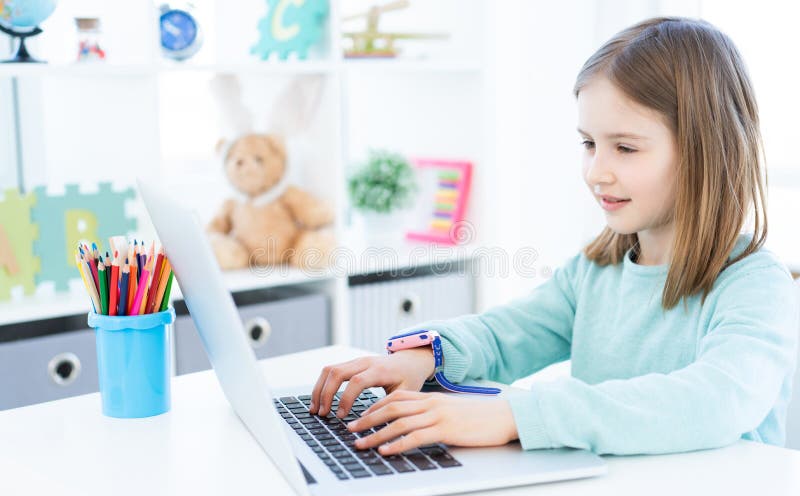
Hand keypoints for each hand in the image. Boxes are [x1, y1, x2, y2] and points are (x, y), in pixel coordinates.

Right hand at [309, 348, 434, 417]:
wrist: (410, 360)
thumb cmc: (409, 378)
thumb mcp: (405, 393)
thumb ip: (388, 405)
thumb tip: (367, 422)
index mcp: (380, 370)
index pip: (357, 381)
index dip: (345, 398)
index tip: (340, 416)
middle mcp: (365, 362)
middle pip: (337, 372)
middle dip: (325, 394)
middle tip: (322, 414)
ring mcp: (356, 360)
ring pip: (330, 369)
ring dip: (319, 389)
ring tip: (316, 409)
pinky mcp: (351, 363)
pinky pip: (331, 370)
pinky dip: (322, 384)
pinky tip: (319, 400)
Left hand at [345, 390, 518, 455]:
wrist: (505, 416)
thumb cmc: (480, 416)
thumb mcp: (452, 410)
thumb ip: (433, 413)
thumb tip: (416, 424)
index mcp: (431, 397)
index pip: (395, 398)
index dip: (374, 407)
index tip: (360, 416)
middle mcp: (431, 403)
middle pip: (391, 408)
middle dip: (367, 419)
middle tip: (351, 430)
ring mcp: (438, 415)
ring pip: (398, 422)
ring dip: (376, 434)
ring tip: (360, 443)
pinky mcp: (446, 429)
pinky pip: (415, 437)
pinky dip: (397, 444)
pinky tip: (385, 451)